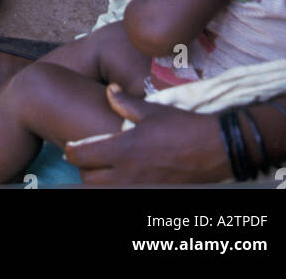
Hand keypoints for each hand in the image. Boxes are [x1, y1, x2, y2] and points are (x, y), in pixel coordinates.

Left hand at [64, 85, 230, 185]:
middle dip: (85, 170)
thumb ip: (124, 103)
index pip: (82, 157)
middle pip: (88, 181)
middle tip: (91, 160)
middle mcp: (127, 175)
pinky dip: (119, 188)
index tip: (70, 148)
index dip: (72, 152)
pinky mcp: (153, 195)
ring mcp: (140, 189)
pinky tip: (125, 178)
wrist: (215, 150)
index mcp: (122, 150)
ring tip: (106, 171)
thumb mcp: (151, 110)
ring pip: (104, 192)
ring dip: (101, 183)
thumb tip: (109, 90)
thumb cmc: (182, 126)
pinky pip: (125, 196)